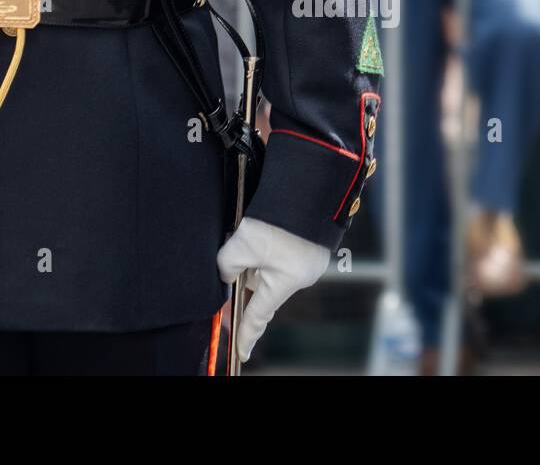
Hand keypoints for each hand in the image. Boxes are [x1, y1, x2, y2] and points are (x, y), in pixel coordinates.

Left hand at [216, 217, 330, 362]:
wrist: (306, 185)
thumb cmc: (276, 220)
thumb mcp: (241, 246)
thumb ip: (227, 266)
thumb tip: (228, 274)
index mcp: (286, 282)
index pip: (259, 315)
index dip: (247, 334)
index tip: (242, 353)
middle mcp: (302, 275)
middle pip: (264, 285)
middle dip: (247, 273)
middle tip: (236, 252)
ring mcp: (310, 258)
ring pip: (272, 266)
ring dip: (258, 255)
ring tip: (252, 230)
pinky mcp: (311, 242)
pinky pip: (284, 252)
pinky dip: (271, 244)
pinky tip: (265, 227)